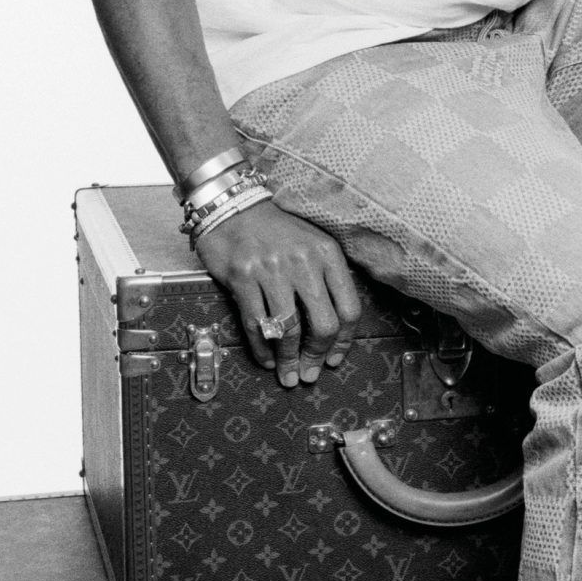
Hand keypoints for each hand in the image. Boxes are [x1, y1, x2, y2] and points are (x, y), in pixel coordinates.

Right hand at [194, 198, 363, 388]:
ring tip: (288, 374)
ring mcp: (272, 270)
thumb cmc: (275, 230)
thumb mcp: (312, 244)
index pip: (349, 308)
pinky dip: (262, 349)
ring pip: (288, 330)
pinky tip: (265, 359)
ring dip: (288, 359)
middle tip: (310, 372)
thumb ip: (326, 279)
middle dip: (317, 355)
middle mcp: (304, 262)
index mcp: (328, 254)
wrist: (232, 206)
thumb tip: (332, 330)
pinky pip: (256, 324)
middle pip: (323, 324)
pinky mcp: (243, 277)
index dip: (344, 341)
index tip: (334, 358)